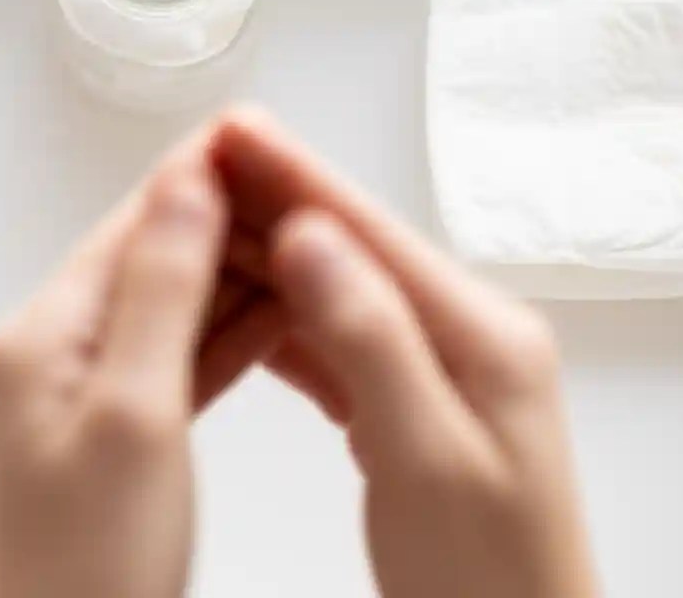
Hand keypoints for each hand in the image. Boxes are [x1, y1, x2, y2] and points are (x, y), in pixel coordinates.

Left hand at [0, 137, 281, 597]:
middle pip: (150, 261)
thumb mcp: (135, 413)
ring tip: (311, 252)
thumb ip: (160, 291)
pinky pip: (170, 366)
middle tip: (310, 200)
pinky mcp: (105, 438)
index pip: (132, 223)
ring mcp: (76, 397)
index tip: (265, 137)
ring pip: (166, 313)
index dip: (200, 175)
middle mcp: (49, 353)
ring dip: (232, 281)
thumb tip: (185, 184)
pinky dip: (222, 343)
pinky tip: (272, 327)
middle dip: (227, 226)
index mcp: (42, 335)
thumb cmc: (88, 566)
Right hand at [211, 110, 598, 597]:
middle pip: (348, 249)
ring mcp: (436, 367)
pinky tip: (242, 304)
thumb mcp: (428, 458)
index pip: (368, 233)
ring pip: (334, 292)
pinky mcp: (409, 402)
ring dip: (267, 254)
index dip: (293, 176)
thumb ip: (372, 341)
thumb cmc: (487, 575)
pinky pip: (335, 342)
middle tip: (195, 162)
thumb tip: (310, 237)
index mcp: (481, 335)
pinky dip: (282, 318)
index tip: (230, 129)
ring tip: (199, 219)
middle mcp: (463, 335)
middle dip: (270, 201)